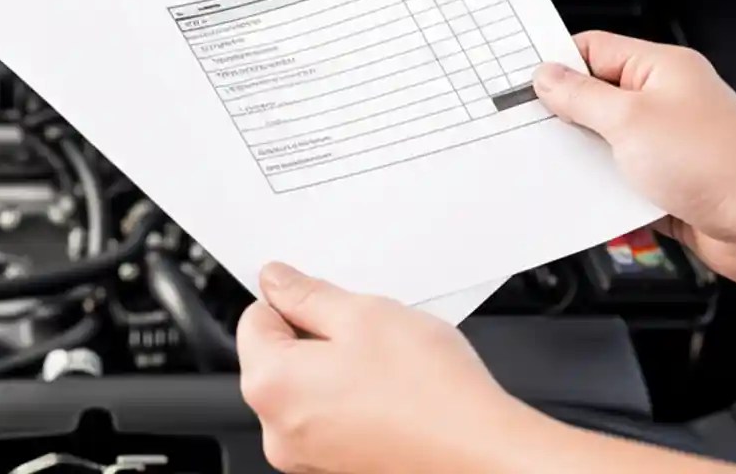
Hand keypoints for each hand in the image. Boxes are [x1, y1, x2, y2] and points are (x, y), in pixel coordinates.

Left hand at [237, 262, 541, 473]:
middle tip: (366, 331)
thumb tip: (275, 280)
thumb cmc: (430, 393)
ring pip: (306, 386)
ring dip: (336, 366)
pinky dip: (351, 398)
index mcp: (270, 385)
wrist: (482, 455)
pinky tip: (390, 390)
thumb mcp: (363, 314)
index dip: (293, 300)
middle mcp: (277, 428)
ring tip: (385, 363)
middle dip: (316, 335)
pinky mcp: (335, 467)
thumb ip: (307, 294)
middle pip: (278, 355)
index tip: (326, 299)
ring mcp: (306, 455)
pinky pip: (328, 415)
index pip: (254, 318)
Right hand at [533, 30, 735, 290]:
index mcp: (660, 70)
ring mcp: (663, 144)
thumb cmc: (719, 165)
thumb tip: (548, 77)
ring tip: (569, 170)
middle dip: (563, 118)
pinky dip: (602, 192)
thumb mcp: (629, 121)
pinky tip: (595, 202)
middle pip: (593, 99)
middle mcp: (663, 103)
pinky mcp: (663, 182)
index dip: (555, 64)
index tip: (523, 85)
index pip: (593, 49)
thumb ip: (581, 97)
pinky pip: (616, 181)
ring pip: (601, 144)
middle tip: (535, 131)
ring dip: (583, 162)